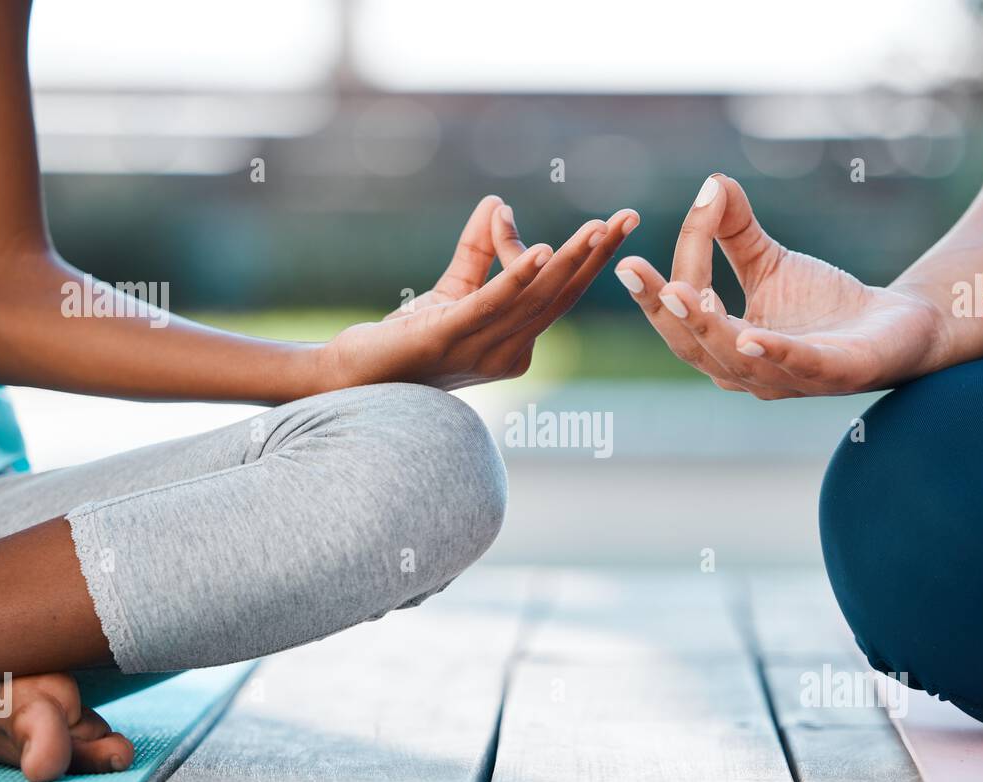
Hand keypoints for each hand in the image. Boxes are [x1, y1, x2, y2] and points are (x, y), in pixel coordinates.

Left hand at [324, 196, 638, 390]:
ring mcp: (480, 349)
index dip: (580, 257)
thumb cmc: (403, 342)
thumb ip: (478, 251)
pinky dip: (519, 276)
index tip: (594, 220)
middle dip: (597, 256)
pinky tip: (541, 250)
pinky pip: (492, 303)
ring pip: (535, 299)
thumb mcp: (452, 291)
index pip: (557, 296)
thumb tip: (499, 202)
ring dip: (569, 261)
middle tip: (628, 218)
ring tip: (597, 228)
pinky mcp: (448, 336)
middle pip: (561, 297)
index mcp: (515, 346)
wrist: (353, 377)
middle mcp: (506, 353)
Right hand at [614, 175, 945, 398]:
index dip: (661, 280)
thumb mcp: (770, 263)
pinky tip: (750, 333)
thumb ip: (733, 231)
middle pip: (693, 344)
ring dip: (705, 326)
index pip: (685, 312)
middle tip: (631, 270)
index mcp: (723, 349)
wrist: (896, 326)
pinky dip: (773, 351)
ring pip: (735, 358)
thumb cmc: (824, 305)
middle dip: (662, 309)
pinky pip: (797, 364)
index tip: (637, 248)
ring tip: (679, 292)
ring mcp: (788, 380)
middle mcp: (747, 373)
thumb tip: (710, 182)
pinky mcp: (834, 375)